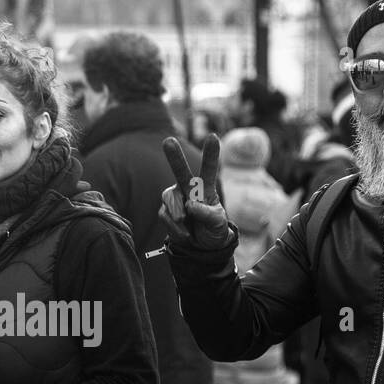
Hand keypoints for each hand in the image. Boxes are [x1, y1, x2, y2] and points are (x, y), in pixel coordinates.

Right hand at [159, 135, 231, 249]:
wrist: (201, 246)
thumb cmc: (213, 230)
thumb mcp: (218, 224)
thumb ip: (207, 214)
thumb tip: (190, 205)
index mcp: (206, 188)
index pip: (209, 169)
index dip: (210, 154)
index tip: (213, 136)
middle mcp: (189, 188)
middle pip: (180, 171)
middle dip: (174, 157)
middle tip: (168, 141)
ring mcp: (176, 198)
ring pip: (168, 196)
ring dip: (176, 212)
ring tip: (186, 223)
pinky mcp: (165, 210)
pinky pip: (165, 215)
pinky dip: (175, 228)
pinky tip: (186, 234)